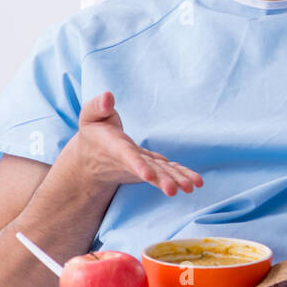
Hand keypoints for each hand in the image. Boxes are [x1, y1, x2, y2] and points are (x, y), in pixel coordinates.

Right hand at [70, 90, 202, 196]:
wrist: (92, 160)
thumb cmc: (94, 134)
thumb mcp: (90, 117)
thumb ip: (98, 106)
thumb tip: (108, 96)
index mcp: (114, 147)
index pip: (126, 156)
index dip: (137, 165)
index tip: (147, 176)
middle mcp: (129, 162)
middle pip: (147, 171)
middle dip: (160, 180)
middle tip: (173, 190)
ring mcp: (142, 167)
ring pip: (160, 174)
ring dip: (175, 180)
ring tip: (191, 188)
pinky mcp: (151, 167)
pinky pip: (167, 172)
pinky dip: (181, 175)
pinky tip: (196, 182)